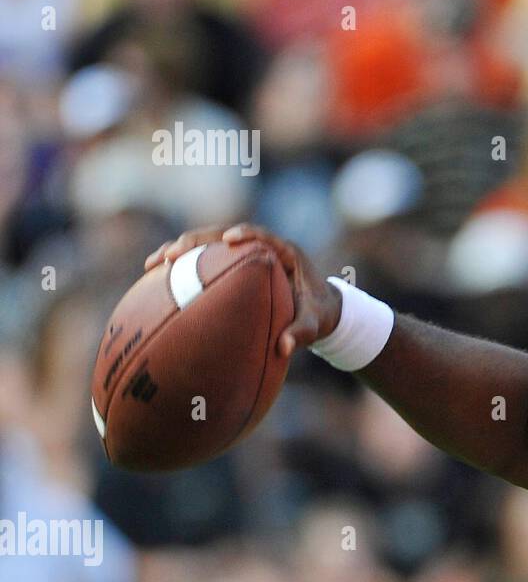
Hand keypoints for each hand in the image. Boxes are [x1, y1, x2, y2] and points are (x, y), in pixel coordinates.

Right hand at [144, 223, 341, 356]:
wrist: (321, 311)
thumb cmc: (320, 314)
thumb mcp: (316, 323)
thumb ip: (303, 333)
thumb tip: (285, 347)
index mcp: (284, 253)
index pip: (262, 236)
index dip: (245, 234)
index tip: (229, 240)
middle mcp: (261, 248)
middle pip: (222, 236)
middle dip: (195, 241)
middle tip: (171, 255)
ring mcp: (243, 255)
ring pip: (207, 246)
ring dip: (180, 251)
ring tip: (152, 265)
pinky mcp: (232, 267)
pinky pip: (204, 263)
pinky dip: (182, 269)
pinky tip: (155, 281)